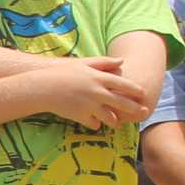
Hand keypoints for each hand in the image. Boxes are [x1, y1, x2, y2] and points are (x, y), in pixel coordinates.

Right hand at [33, 59, 153, 128]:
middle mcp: (97, 92)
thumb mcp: (83, 63)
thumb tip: (122, 60)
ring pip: (110, 117)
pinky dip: (96, 124)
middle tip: (142, 111)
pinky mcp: (80, 116)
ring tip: (116, 123)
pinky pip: (94, 124)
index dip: (135, 89)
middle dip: (134, 108)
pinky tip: (95, 124)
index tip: (143, 93)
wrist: (42, 87)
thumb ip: (104, 62)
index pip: (123, 84)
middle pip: (121, 102)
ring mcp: (89, 105)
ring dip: (114, 121)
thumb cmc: (62, 73)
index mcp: (99, 78)